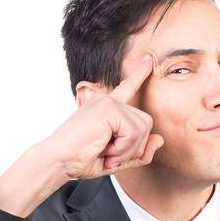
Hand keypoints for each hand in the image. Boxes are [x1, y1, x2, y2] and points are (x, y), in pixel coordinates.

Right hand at [0, 55, 165, 215]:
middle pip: (146, 124)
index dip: (139, 75)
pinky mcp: (109, 107)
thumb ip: (140, 151)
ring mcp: (109, 102)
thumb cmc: (82, 159)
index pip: (127, 89)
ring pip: (143, 129)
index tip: (149, 60)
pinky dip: (123, 148)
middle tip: (110, 155)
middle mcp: (109, 102)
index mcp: (108, 110)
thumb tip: (160, 138)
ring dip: (128, 150)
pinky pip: (133, 133)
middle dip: (134, 147)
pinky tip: (106, 149)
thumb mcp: (117, 159)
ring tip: (106, 152)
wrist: (59, 160)